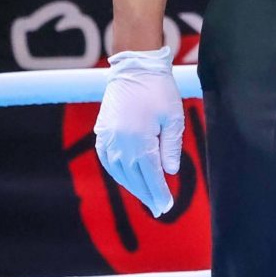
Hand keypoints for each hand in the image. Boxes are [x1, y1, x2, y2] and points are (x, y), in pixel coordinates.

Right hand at [95, 45, 185, 216]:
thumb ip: (171, 147)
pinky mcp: (101, 132)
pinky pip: (107, 160)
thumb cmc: (159, 90)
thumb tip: (169, 173)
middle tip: (159, 209)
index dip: (159, 193)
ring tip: (146, 197)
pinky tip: (126, 179)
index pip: (150, 175)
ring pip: (119, 172)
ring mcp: (107, 137)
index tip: (166, 207)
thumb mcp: (173, 118)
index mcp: (139, 139)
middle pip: (134, 177)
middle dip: (147, 195)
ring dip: (132, 187)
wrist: (135, 67)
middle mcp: (120, 142)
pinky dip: (117, 172)